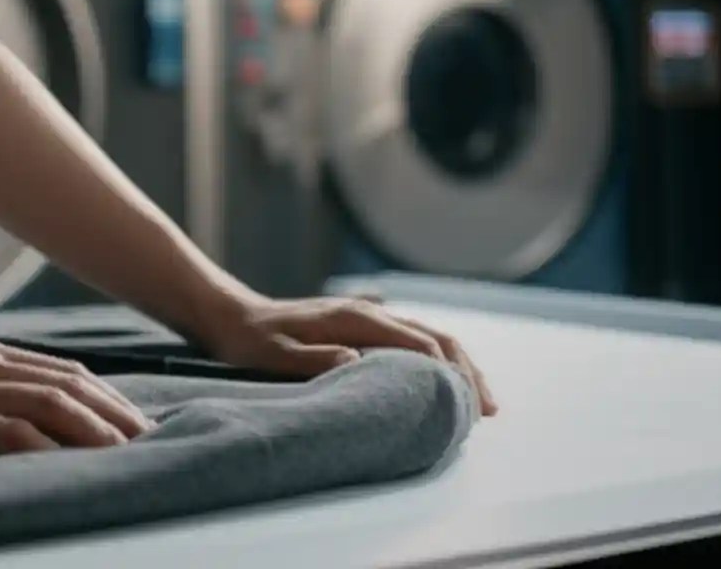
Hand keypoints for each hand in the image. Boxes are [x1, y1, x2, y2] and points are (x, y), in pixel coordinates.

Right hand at [0, 338, 154, 458]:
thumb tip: (28, 403)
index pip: (63, 371)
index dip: (106, 394)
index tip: (135, 418)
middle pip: (68, 384)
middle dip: (114, 410)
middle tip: (147, 437)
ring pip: (47, 403)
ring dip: (92, 426)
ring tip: (124, 449)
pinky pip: (3, 430)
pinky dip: (43, 444)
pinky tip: (66, 459)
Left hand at [197, 295, 498, 416]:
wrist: (233, 316)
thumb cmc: (251, 340)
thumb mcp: (272, 354)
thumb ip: (312, 357)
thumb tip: (355, 362)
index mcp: (354, 319)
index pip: (416, 343)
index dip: (445, 373)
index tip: (465, 404)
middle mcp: (368, 312)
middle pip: (435, 337)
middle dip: (466, 371)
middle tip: (487, 410)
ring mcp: (366, 316)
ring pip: (429, 336)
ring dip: (458, 365)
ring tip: (480, 400)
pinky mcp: (361, 325)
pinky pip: (412, 339)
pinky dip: (438, 359)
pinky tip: (445, 380)